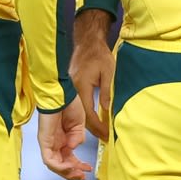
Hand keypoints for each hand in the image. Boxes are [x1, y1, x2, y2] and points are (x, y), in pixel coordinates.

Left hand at [38, 97, 93, 179]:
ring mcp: (48, 143)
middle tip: (82, 176)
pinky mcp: (44, 141)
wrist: (62, 94)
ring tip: (77, 173)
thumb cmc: (69, 105)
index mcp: (64, 139)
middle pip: (61, 165)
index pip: (69, 159)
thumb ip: (77, 138)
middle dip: (72, 173)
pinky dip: (59, 166)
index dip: (78, 166)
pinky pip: (48, 159)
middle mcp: (55, 143)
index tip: (87, 170)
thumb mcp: (79, 125)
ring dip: (66, 172)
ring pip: (54, 165)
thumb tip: (74, 148)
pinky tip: (69, 166)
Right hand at [69, 9, 115, 140]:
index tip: (106, 135)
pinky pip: (78, 104)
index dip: (98, 126)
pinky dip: (85, 114)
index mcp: (82, 87)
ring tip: (101, 132)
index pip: (89, 113)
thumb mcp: (108, 72)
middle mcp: (74, 90)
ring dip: (89, 122)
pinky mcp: (72, 86)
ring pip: (79, 111)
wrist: (88, 41)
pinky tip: (93, 118)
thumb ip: (106, 92)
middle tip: (105, 138)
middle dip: (94, 128)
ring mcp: (72, 88)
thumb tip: (106, 110)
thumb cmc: (99, 54)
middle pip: (81, 116)